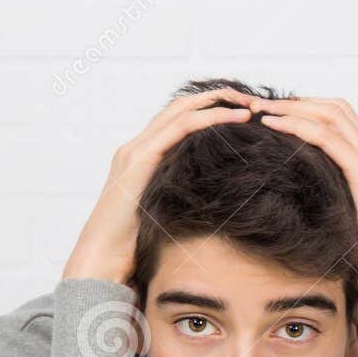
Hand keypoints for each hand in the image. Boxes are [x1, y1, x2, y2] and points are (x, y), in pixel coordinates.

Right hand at [63, 88, 256, 283]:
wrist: (104, 258)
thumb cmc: (136, 246)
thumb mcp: (168, 214)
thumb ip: (184, 199)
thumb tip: (218, 205)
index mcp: (143, 158)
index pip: (179, 120)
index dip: (211, 110)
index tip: (244, 113)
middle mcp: (137, 148)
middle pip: (181, 107)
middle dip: (219, 98)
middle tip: (253, 101)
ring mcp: (136, 151)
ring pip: (181, 111)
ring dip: (218, 103)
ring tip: (250, 106)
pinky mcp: (140, 160)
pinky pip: (179, 128)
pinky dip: (209, 118)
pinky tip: (235, 119)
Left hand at [250, 96, 357, 295]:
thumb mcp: (341, 220)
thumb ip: (327, 198)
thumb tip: (291, 193)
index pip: (340, 120)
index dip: (305, 108)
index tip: (272, 112)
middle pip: (336, 108)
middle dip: (296, 101)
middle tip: (259, 104)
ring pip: (333, 115)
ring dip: (293, 108)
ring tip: (260, 110)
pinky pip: (329, 139)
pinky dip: (299, 126)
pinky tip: (274, 126)